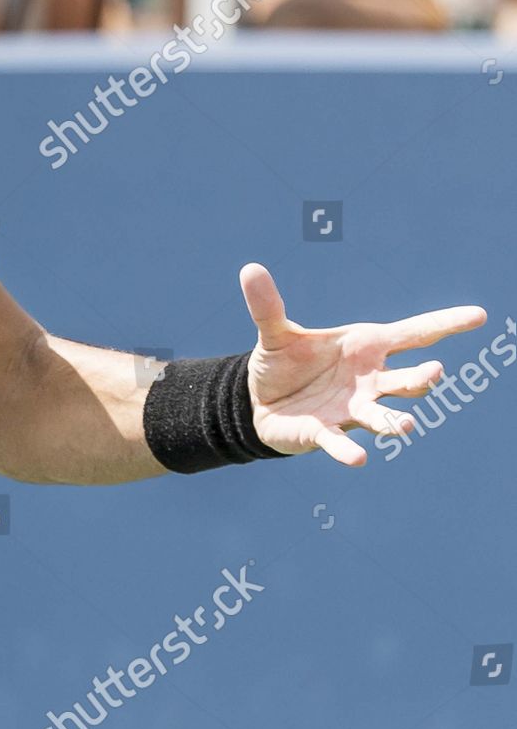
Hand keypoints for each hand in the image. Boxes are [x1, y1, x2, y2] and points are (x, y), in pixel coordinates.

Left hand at [238, 262, 486, 466]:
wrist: (258, 403)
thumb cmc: (284, 364)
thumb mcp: (274, 333)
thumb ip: (267, 306)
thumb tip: (249, 269)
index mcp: (366, 347)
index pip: (413, 333)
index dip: (445, 323)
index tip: (478, 315)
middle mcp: (369, 380)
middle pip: (405, 380)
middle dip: (420, 379)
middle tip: (434, 373)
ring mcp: (352, 409)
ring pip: (381, 415)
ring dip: (394, 420)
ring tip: (407, 425)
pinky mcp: (326, 434)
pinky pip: (339, 443)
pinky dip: (346, 451)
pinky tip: (358, 459)